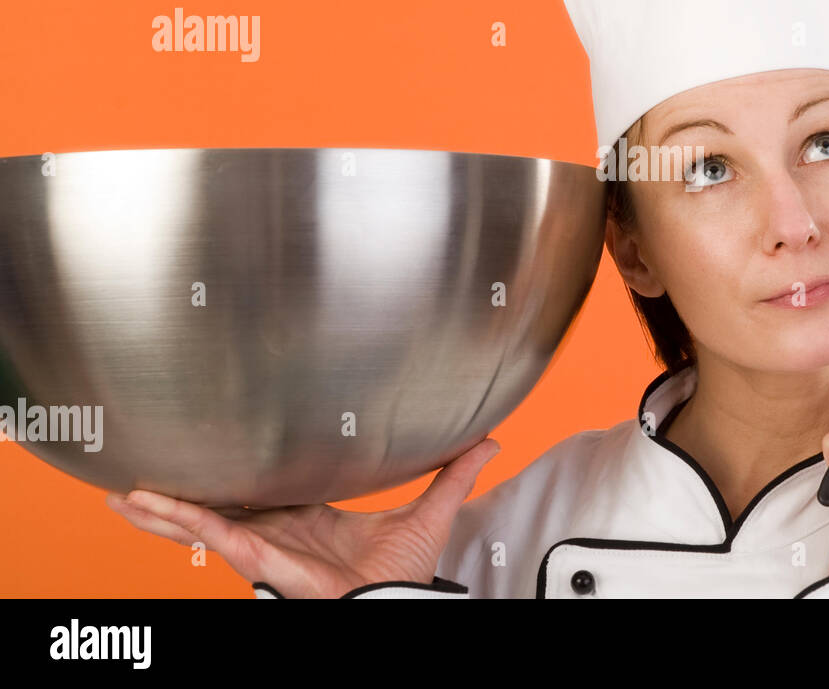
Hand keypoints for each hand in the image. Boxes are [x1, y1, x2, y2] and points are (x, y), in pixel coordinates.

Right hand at [106, 437, 500, 597]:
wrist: (395, 607)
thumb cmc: (404, 575)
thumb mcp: (426, 511)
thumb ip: (453, 473)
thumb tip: (489, 439)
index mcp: (306, 516)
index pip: (263, 490)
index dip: (238, 474)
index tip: (214, 453)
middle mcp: (277, 530)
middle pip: (219, 505)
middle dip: (180, 494)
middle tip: (138, 473)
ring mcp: (261, 544)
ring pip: (201, 519)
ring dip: (162, 507)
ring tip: (120, 493)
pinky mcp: (256, 555)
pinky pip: (210, 532)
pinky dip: (176, 518)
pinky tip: (143, 503)